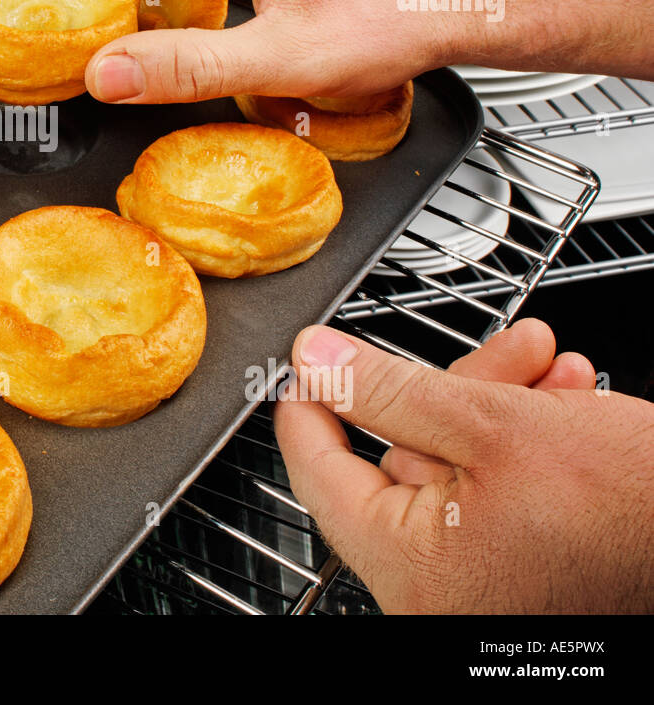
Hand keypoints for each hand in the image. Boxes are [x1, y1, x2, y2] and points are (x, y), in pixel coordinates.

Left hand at [272, 319, 653, 612]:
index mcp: (407, 565)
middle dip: (449, 386)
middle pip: (404, 455)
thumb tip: (316, 358)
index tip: (312, 357)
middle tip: (492, 345)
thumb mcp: (490, 423)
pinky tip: (561, 398)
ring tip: (545, 363)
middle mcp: (436, 589)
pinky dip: (520, 438)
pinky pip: (494, 490)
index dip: (313, 398)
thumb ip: (386, 388)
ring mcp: (481, 581)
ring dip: (495, 401)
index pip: (317, 468)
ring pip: (457, 462)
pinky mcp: (521, 566)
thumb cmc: (629, 506)